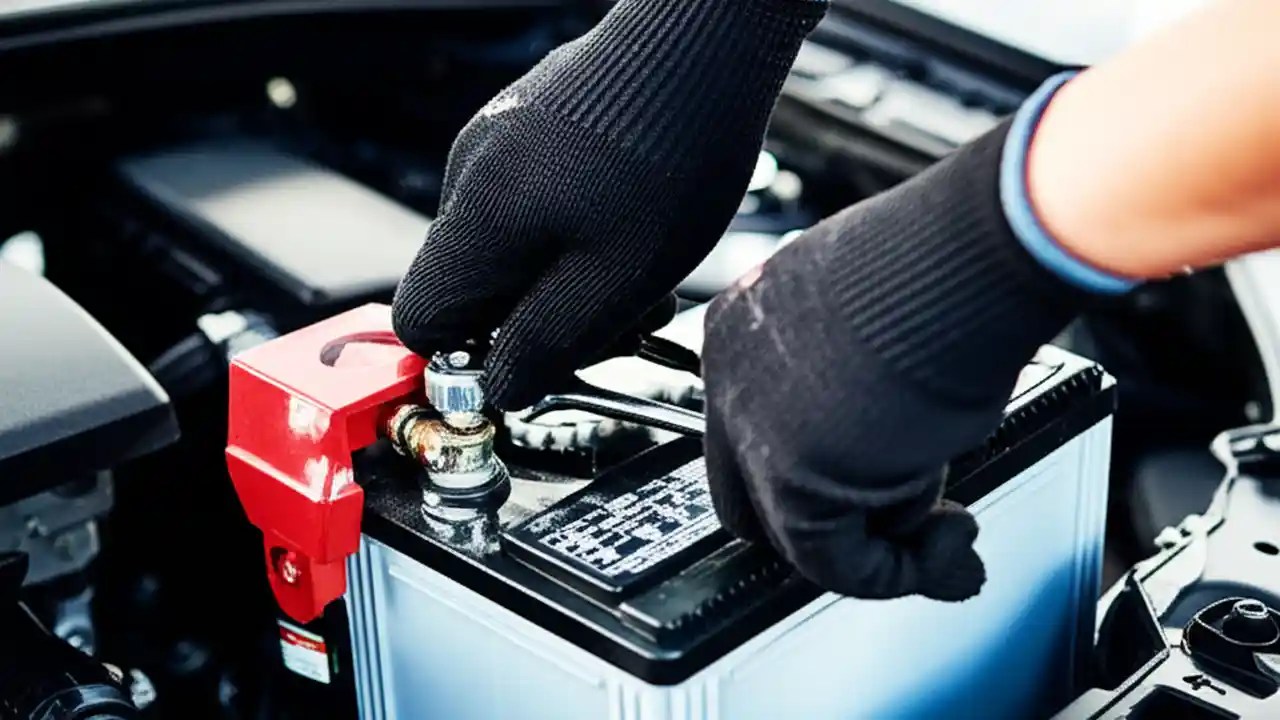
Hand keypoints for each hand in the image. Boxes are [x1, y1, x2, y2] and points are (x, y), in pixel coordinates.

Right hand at [392, 0, 825, 409]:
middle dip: (539, 321)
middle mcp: (470, 177)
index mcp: (478, 221)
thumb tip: (500, 387)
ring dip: (566, 280)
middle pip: (471, 288)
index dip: (471, 358)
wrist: (704, 40)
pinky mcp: (527, 127)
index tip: (532, 363)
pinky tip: (634, 229)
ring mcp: (496, 145)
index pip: (422, 320)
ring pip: (508, 249)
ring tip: (642, 276)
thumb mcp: (617, 278)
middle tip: (618, 324)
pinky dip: (573, 235)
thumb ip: (546, 341)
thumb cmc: (671, 154)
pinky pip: (529, 206)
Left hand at [700, 228, 989, 600]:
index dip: (817, 472)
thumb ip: (860, 389)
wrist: (964, 259)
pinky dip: (896, 571)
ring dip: (881, 546)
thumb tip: (889, 451)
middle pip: (755, 493)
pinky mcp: (792, 476)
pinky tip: (946, 538)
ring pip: (797, 533)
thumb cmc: (945, 265)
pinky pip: (835, 562)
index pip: (749, 432)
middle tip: (912, 525)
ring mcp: (753, 427)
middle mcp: (731, 377)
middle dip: (836, 523)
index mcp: (743, 327)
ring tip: (947, 525)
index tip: (875, 489)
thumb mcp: (881, 325)